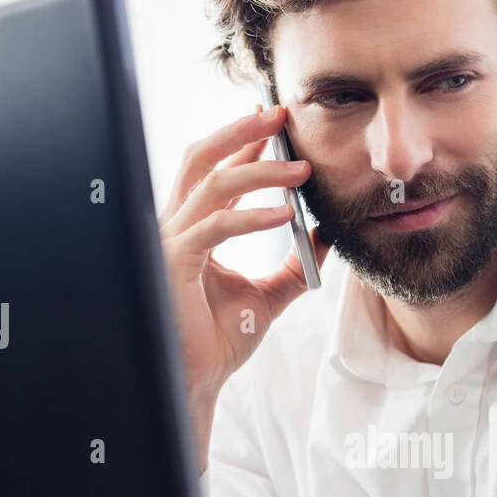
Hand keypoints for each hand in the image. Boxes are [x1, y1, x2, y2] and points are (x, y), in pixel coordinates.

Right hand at [158, 106, 330, 406]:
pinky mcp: (174, 263)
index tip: (276, 121)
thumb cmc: (218, 342)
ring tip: (300, 170)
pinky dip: (253, 217)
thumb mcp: (268, 296)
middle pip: (201, 160)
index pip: (215, 172)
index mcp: (193, 230)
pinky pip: (216, 227)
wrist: (197, 382)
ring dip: (260, 173)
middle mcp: (176, 227)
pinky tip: (285, 216)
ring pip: (213, 186)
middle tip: (279, 114)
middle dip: (240, 134)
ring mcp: (170, 242)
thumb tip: (326, 236)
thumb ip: (294, 266)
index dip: (243, 143)